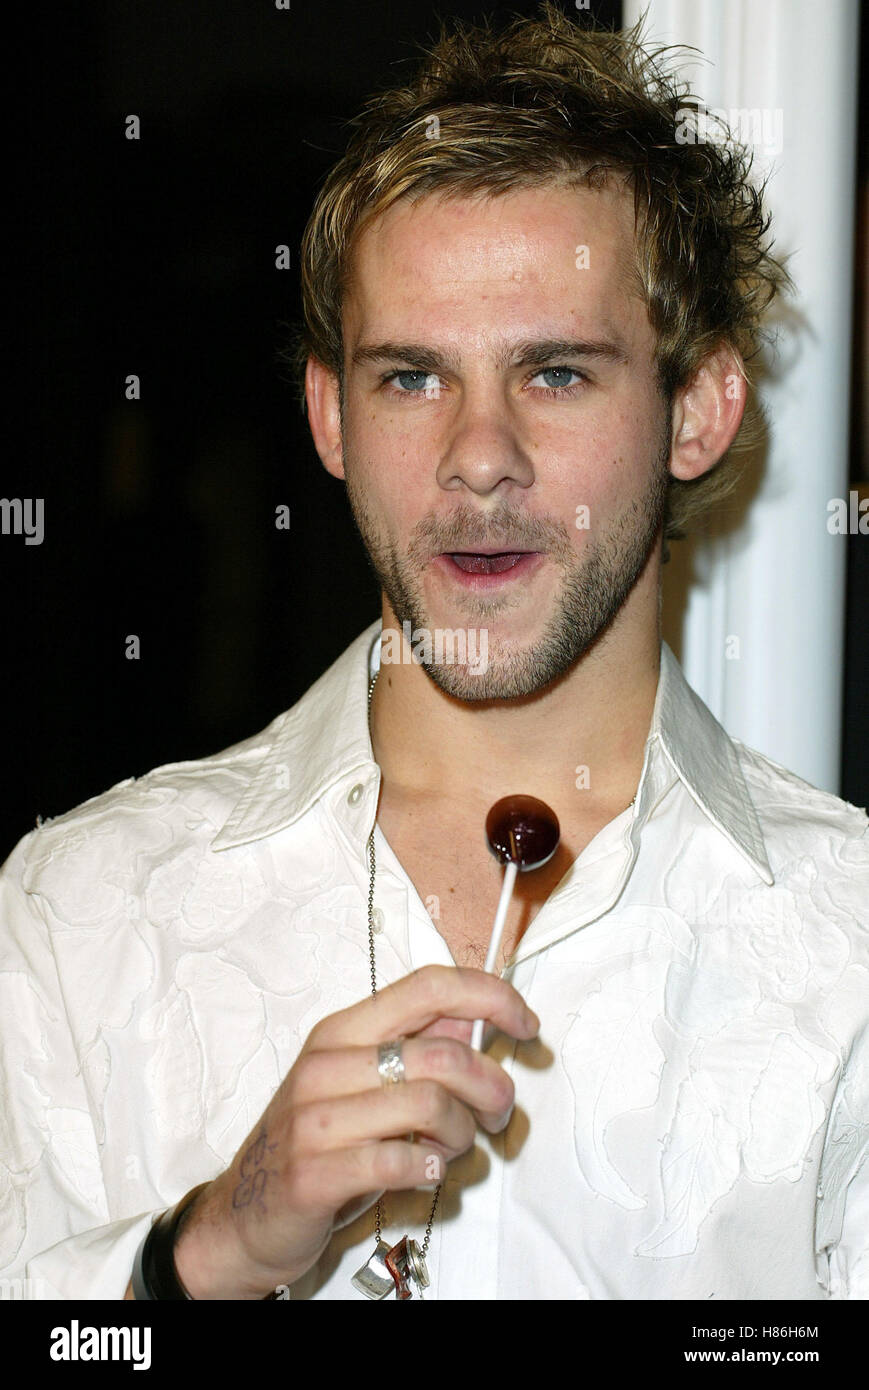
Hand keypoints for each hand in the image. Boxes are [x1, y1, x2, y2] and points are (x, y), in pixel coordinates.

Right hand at [171, 965, 538, 1297]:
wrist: (241, 1216)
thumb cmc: (313, 1144)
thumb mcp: (361, 1083)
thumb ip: (417, 1046)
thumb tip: (479, 1015)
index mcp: (343, 1031)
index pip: (428, 986)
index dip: (490, 997)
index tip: (525, 1024)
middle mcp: (327, 1064)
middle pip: (442, 1053)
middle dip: (492, 1087)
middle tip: (498, 1115)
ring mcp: (315, 1117)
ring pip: (429, 1105)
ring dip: (461, 1134)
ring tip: (452, 1149)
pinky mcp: (314, 1172)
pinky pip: (399, 1160)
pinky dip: (429, 1170)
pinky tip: (425, 1172)